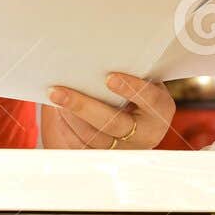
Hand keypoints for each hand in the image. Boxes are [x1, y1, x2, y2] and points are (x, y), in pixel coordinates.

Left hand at [41, 72, 175, 148]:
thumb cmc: (135, 89)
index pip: (149, 99)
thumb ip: (127, 70)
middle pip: (113, 124)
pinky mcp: (105, 157)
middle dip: (83, 106)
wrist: (135, 116)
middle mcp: (145, 134)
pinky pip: (82, 147)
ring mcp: (124, 149)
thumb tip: (95, 57)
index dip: (131, 88)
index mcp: (159, 110)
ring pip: (93, 137)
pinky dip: (66, 128)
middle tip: (59, 91)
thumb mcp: (140, 79)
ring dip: (70, 117)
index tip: (109, 78)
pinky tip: (57, 111)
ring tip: (55, 96)